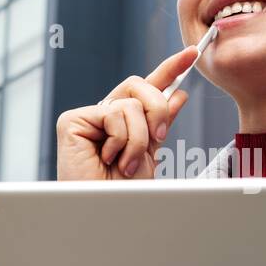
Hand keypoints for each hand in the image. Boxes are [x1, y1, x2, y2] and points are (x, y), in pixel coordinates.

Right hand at [54, 46, 199, 180]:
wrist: (108, 211)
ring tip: (126, 162)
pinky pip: (113, 114)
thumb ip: (161, 121)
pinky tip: (108, 157)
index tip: (192, 53)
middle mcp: (106, 114)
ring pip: (131, 104)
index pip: (149, 88)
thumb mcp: (151, 152)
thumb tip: (178, 93)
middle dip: (158, 110)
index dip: (170, 68)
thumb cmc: (125, 192)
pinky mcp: (73, 120)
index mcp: (125, 121)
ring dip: (138, 137)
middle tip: (159, 137)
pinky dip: (120, 139)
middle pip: (141, 86)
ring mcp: (88, 116)